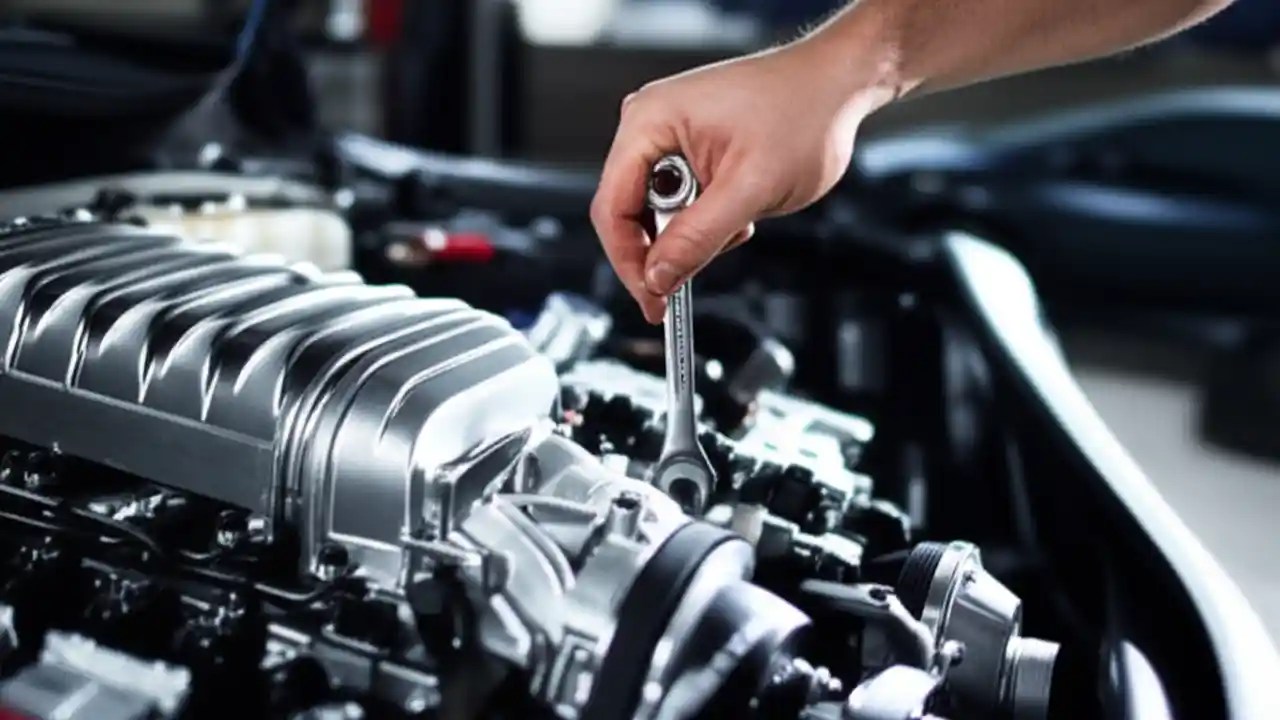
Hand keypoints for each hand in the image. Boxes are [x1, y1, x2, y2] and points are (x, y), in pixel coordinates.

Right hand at [590, 38, 873, 322]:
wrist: (835, 87)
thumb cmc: (803, 112)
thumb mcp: (750, 188)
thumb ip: (698, 237)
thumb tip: (658, 278)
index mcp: (649, 122)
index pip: (612, 209)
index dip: (629, 262)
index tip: (652, 299)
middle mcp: (649, 126)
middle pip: (628, 214)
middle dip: (665, 250)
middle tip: (690, 281)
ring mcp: (667, 137)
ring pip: (656, 213)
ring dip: (692, 234)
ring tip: (738, 221)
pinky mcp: (687, 149)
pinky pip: (678, 202)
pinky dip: (705, 220)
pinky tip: (738, 208)